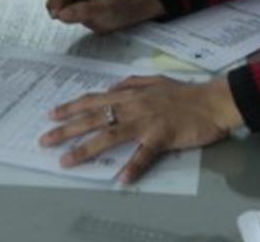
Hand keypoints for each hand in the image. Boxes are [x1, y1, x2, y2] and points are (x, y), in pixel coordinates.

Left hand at [40, 76, 242, 182]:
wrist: (214, 101)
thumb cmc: (187, 92)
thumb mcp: (157, 80)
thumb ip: (134, 81)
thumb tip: (116, 84)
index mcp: (131, 93)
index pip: (94, 100)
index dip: (71, 107)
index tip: (51, 114)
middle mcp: (133, 106)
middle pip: (93, 118)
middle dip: (66, 129)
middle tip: (45, 140)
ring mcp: (146, 121)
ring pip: (110, 135)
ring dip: (86, 149)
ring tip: (67, 161)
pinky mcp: (163, 137)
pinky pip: (145, 154)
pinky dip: (133, 167)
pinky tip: (121, 179)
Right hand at [45, 0, 163, 33]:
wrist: (123, 13)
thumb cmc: (118, 8)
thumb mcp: (105, 10)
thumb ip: (84, 11)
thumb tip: (62, 14)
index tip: (57, 14)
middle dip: (57, 4)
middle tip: (63, 18)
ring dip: (59, 8)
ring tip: (74, 16)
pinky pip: (57, 3)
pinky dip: (60, 11)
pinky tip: (73, 15)